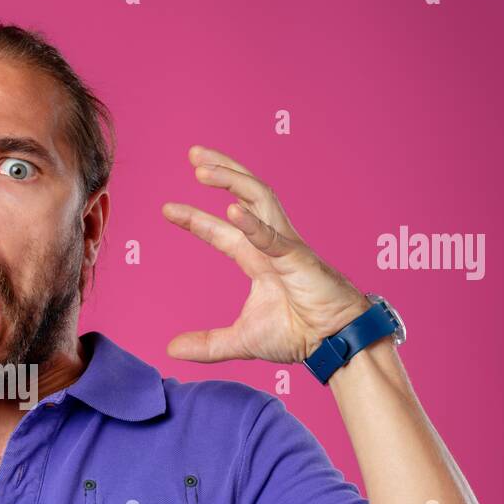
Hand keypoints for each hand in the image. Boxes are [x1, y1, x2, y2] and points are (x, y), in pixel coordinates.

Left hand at [161, 145, 371, 364]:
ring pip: (260, 200)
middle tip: (193, 154)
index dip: (195, 218)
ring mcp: (288, 247)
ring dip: (232, 180)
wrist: (337, 347)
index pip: (222, 231)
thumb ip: (207, 344)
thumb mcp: (242, 340)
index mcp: (259, 258)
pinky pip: (274, 237)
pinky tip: (231, 208)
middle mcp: (273, 244)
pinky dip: (253, 223)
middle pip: (245, 196)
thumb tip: (171, 349)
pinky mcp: (300, 260)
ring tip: (202, 168)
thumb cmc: (301, 334)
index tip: (167, 209)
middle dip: (221, 172)